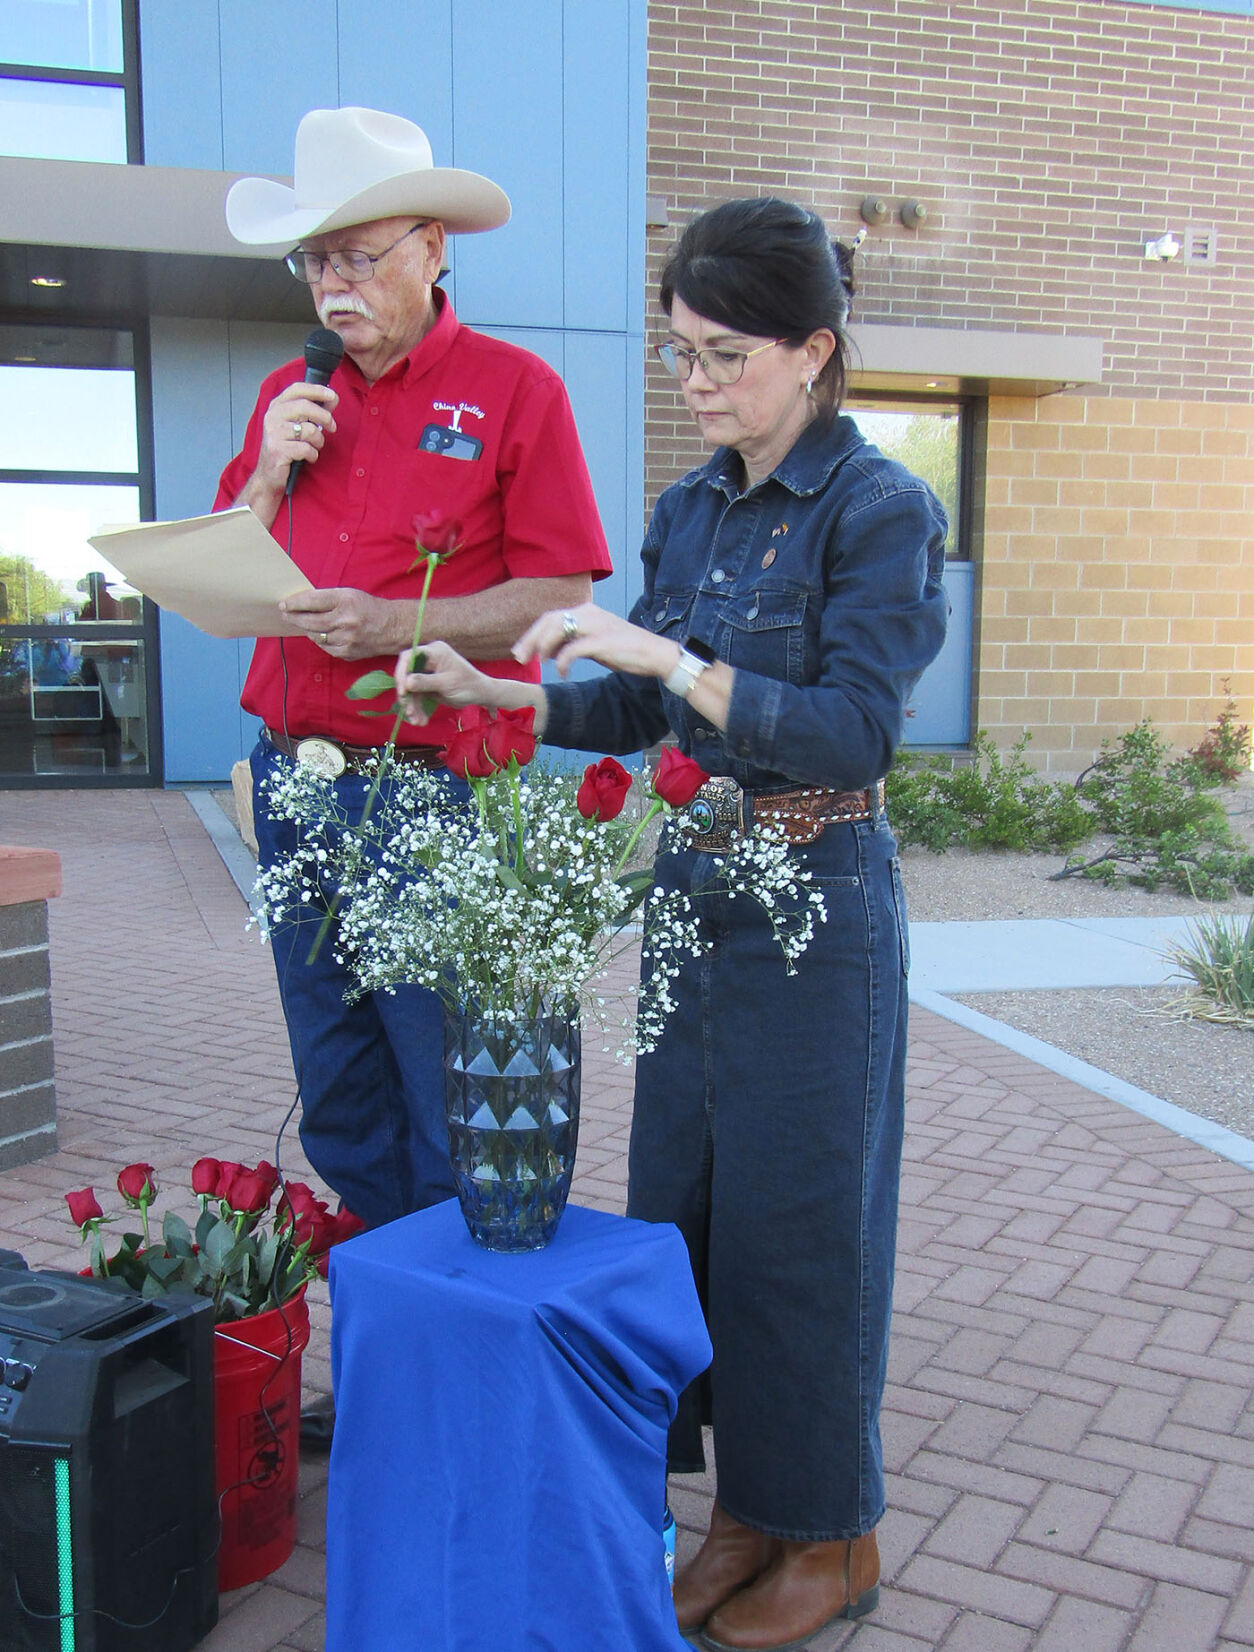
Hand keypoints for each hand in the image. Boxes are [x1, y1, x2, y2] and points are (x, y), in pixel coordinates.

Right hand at [254, 382, 338, 495]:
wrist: (268, 475)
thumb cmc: (286, 448)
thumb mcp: (297, 425)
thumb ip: (312, 411)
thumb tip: (332, 398)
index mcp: (277, 406)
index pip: (297, 389)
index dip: (317, 390)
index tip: (332, 396)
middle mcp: (273, 416)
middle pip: (305, 406)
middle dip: (325, 417)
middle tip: (332, 427)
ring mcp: (274, 433)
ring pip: (309, 429)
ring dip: (319, 441)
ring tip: (315, 447)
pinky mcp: (278, 450)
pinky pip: (306, 449)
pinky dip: (313, 455)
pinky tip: (308, 458)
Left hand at [280, 587, 399, 659]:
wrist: (392, 627)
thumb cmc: (368, 608)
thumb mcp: (349, 595)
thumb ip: (327, 599)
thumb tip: (301, 604)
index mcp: (346, 601)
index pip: (313, 601)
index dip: (295, 603)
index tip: (284, 604)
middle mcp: (346, 620)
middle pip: (310, 621)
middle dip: (294, 617)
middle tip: (285, 614)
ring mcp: (346, 639)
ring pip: (315, 636)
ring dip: (307, 629)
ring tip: (303, 623)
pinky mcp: (347, 653)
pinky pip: (325, 647)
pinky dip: (320, 640)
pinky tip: (319, 634)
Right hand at [394, 640, 501, 724]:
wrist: (479, 694)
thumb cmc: (468, 684)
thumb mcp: (447, 684)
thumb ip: (426, 682)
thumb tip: (406, 682)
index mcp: (434, 651)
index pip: (409, 657)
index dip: (402, 673)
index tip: (403, 691)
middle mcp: (427, 659)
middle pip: (407, 675)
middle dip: (408, 696)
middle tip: (409, 712)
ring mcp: (425, 672)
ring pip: (410, 689)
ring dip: (412, 706)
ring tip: (417, 722)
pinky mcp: (426, 685)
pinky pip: (416, 696)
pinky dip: (417, 709)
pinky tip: (421, 721)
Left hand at [512, 603, 677, 679]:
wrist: (655, 653)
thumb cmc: (624, 650)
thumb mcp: (593, 643)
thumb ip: (571, 642)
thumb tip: (548, 651)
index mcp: (585, 611)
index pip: (550, 617)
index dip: (531, 634)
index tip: (519, 652)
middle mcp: (588, 613)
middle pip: (549, 620)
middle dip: (530, 639)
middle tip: (519, 658)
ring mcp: (595, 625)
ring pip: (557, 629)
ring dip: (543, 646)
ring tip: (539, 662)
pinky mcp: (602, 640)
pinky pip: (573, 649)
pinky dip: (563, 661)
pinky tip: (562, 672)